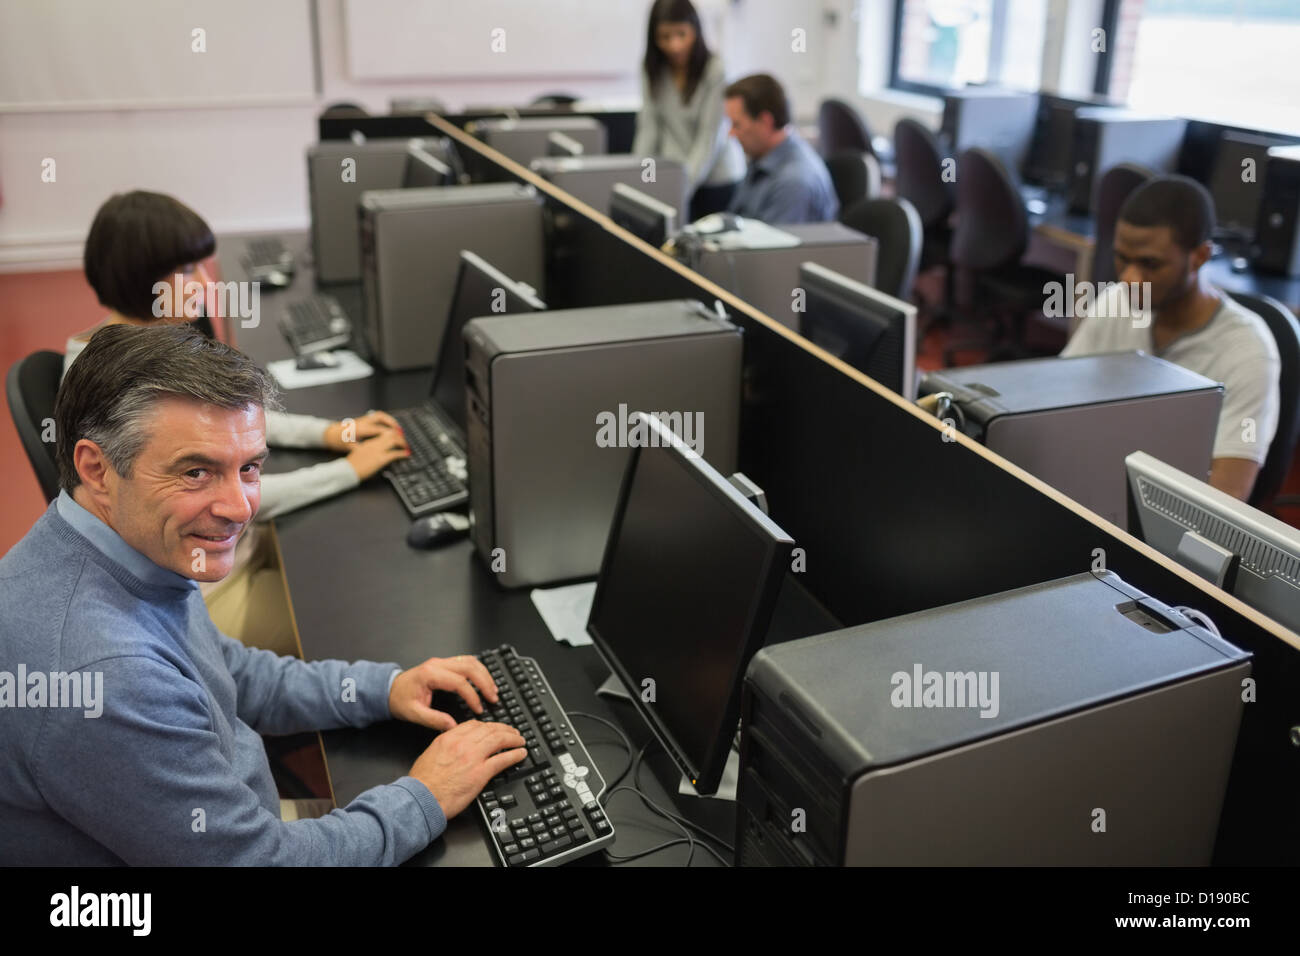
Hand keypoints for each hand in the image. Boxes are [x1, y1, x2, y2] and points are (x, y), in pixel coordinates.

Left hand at [323, 411, 400, 451]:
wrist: (329, 434)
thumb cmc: (338, 441)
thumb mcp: (349, 448)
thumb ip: (361, 450)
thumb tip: (372, 453)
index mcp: (360, 429)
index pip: (379, 430)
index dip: (390, 434)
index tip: (398, 438)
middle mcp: (362, 422)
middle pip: (381, 418)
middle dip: (392, 424)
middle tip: (401, 431)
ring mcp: (362, 419)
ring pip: (379, 415)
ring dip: (389, 420)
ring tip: (397, 427)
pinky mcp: (362, 420)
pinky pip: (376, 416)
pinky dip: (384, 420)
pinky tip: (388, 426)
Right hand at [345, 430, 408, 480]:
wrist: (347, 470)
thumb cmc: (352, 464)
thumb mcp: (360, 453)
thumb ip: (369, 449)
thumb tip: (377, 451)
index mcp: (369, 442)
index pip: (383, 432)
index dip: (393, 433)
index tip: (398, 435)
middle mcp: (374, 444)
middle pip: (390, 434)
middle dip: (400, 436)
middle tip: (405, 440)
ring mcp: (378, 450)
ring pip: (394, 440)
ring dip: (403, 443)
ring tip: (407, 446)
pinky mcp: (380, 459)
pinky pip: (395, 453)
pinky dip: (403, 453)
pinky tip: (407, 454)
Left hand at [389, 655, 500, 731]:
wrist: (389, 689)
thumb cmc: (400, 699)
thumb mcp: (413, 714)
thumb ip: (434, 719)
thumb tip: (453, 725)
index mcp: (430, 674)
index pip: (459, 682)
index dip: (472, 696)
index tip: (479, 709)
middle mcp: (438, 664)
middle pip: (469, 667)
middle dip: (485, 682)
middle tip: (493, 697)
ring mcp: (442, 662)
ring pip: (471, 661)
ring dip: (484, 674)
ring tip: (493, 689)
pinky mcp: (445, 664)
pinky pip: (467, 661)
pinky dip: (479, 670)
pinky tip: (484, 680)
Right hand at [409, 721, 525, 818]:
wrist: (421, 798)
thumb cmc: (422, 782)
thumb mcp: (430, 754)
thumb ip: (444, 746)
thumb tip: (453, 746)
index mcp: (449, 738)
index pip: (474, 724)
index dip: (488, 725)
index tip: (493, 728)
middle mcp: (462, 744)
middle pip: (490, 729)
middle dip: (504, 729)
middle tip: (512, 731)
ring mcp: (473, 757)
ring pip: (499, 739)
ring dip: (513, 738)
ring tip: (520, 740)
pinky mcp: (481, 773)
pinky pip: (502, 759)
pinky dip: (514, 754)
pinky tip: (520, 754)